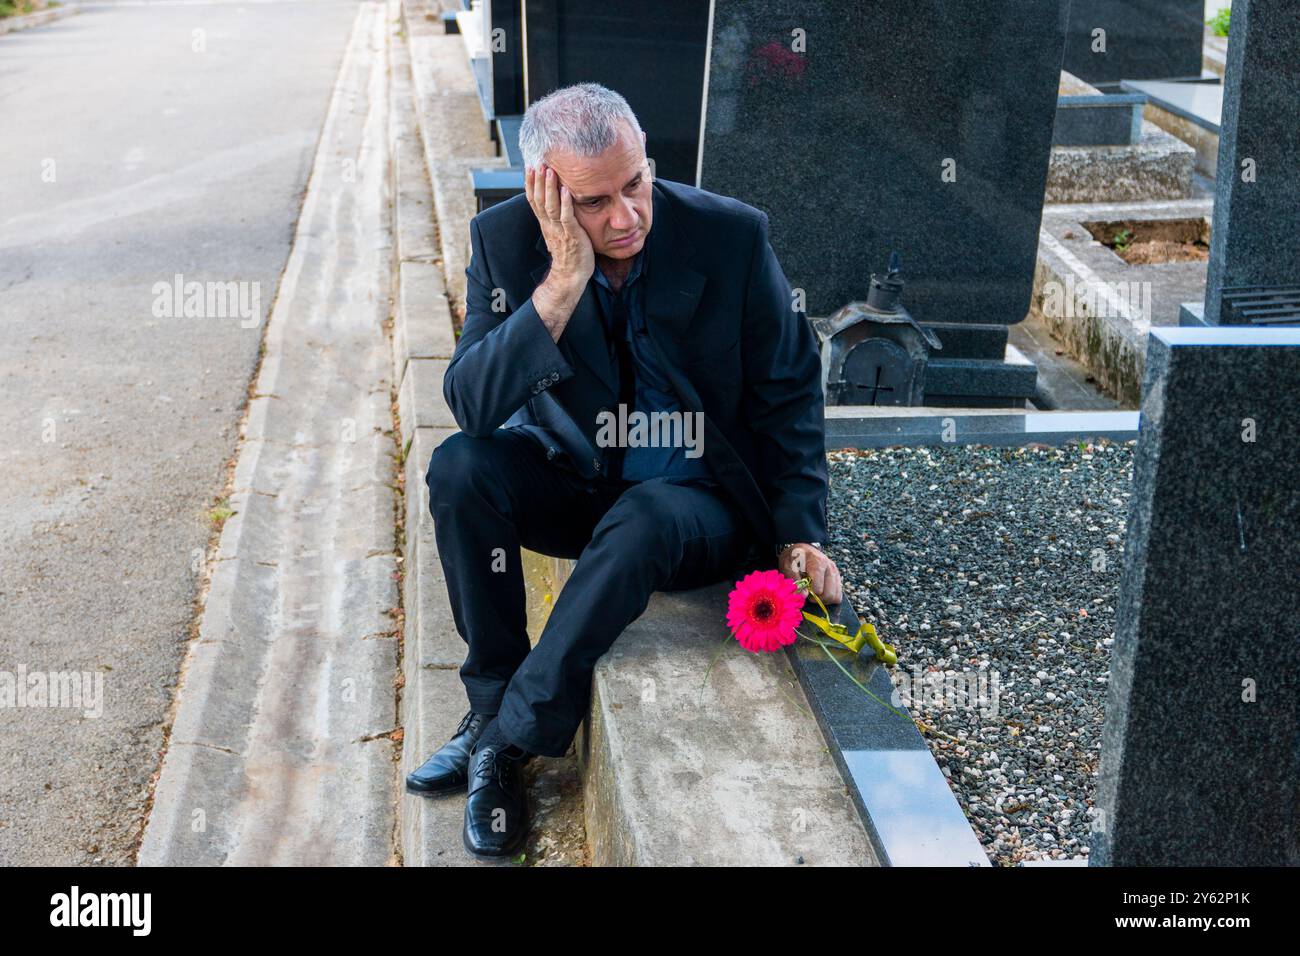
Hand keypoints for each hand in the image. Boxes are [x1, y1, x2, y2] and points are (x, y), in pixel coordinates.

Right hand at [525, 163, 594, 289]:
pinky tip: (566, 190)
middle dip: (537, 180)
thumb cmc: (569, 253)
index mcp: (545, 223)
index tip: (529, 167)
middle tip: (537, 163)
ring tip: (550, 171)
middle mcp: (549, 225)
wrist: (571, 275)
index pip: (533, 200)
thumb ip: (555, 217)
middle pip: (539, 199)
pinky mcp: (572, 235)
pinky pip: (566, 217)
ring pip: (551, 206)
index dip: (530, 183)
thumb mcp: (558, 232)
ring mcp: (559, 230)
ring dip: (549, 187)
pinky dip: (566, 203)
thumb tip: (556, 202)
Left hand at [779, 544, 842, 605]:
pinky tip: (820, 592)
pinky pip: (838, 595)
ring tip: (814, 593)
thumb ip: (794, 580)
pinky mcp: (837, 577)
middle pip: (829, 594)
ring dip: (824, 600)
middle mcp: (830, 567)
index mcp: (818, 562)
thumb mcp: (787, 566)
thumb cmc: (793, 558)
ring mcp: (835, 572)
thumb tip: (803, 596)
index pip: (818, 588)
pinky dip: (829, 598)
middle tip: (809, 595)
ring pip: (836, 597)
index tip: (803, 590)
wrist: (802, 550)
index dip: (810, 593)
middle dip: (818, 599)